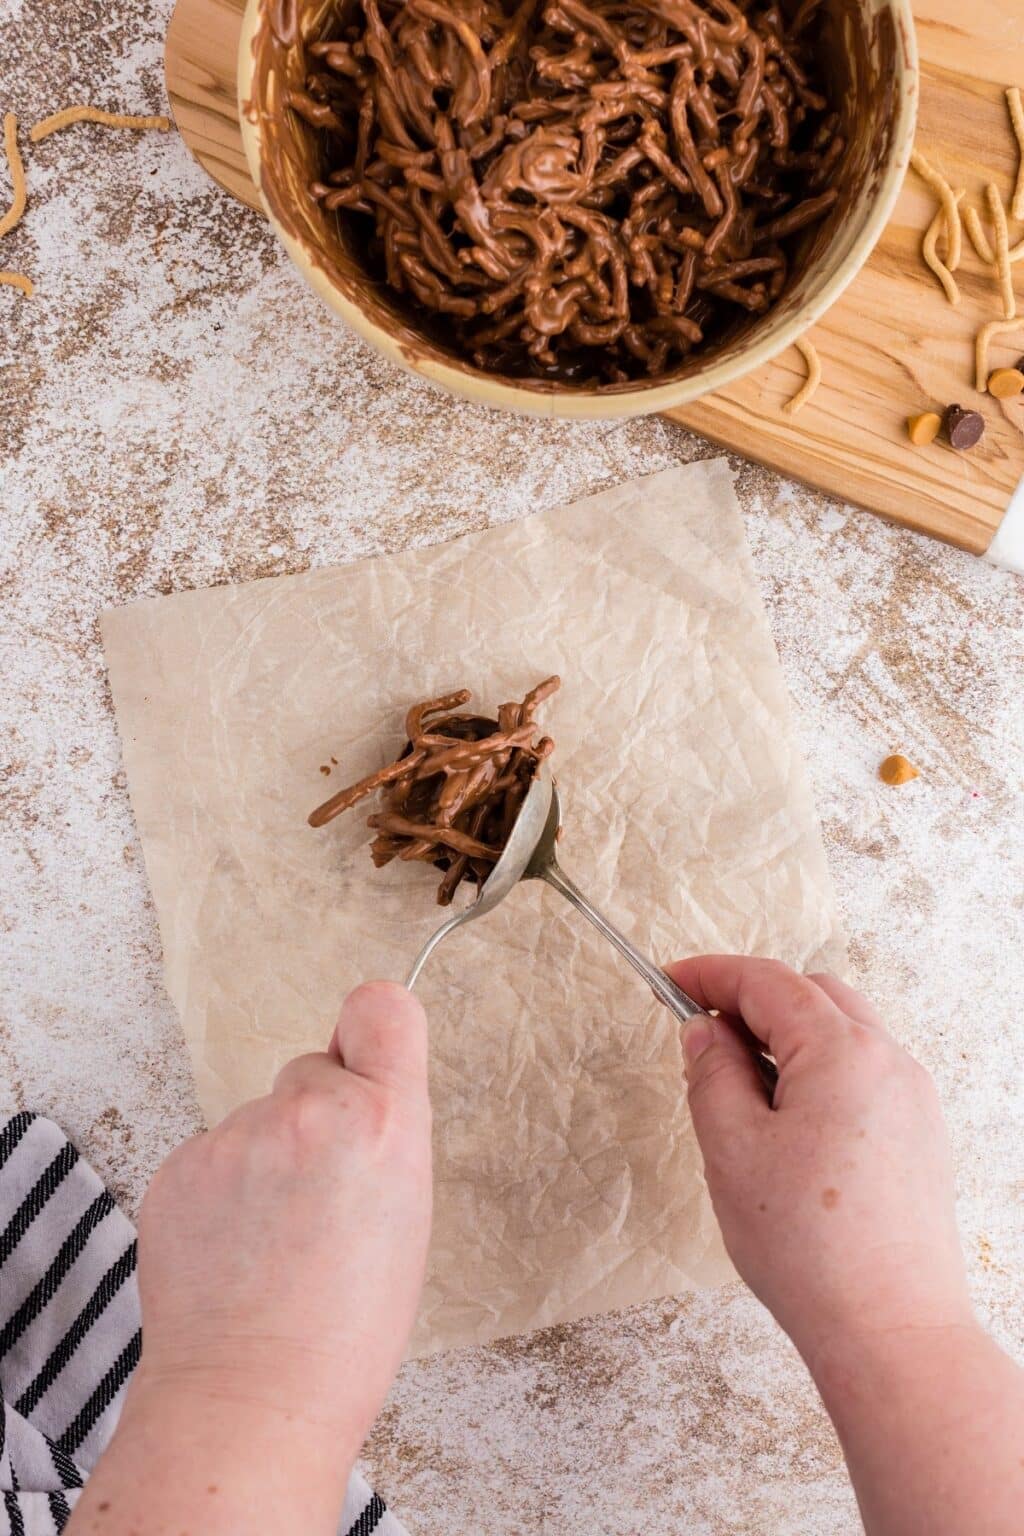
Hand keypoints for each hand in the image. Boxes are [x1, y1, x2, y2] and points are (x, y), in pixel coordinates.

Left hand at [127, 982, 430, 1505]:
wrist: (254, 1399)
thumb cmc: (347, 1330)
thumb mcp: (406, 1214)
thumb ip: (382, 1134)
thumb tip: (354, 1093)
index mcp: (384, 1122)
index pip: (382, 1006)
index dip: (372, 1030)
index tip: (364, 1057)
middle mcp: (309, 1112)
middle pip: (312, 1070)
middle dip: (317, 1115)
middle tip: (321, 1197)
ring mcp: (236, 1136)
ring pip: (258, 1118)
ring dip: (265, 1157)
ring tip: (273, 1241)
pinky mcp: (180, 1165)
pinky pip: (212, 1153)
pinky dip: (221, 1190)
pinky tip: (233, 1250)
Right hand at [669, 956, 972, 1372]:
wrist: (890, 1333)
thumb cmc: (811, 1250)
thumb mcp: (732, 1151)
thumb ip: (712, 1075)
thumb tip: (705, 1034)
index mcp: (844, 1053)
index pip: (769, 982)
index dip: (711, 975)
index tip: (670, 981)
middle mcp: (890, 1063)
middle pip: (813, 994)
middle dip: (752, 1000)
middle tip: (699, 1031)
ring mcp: (913, 1099)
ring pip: (843, 1032)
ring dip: (788, 1035)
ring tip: (737, 1081)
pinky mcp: (920, 1136)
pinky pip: (865, 1072)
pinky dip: (820, 1069)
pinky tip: (784, 1117)